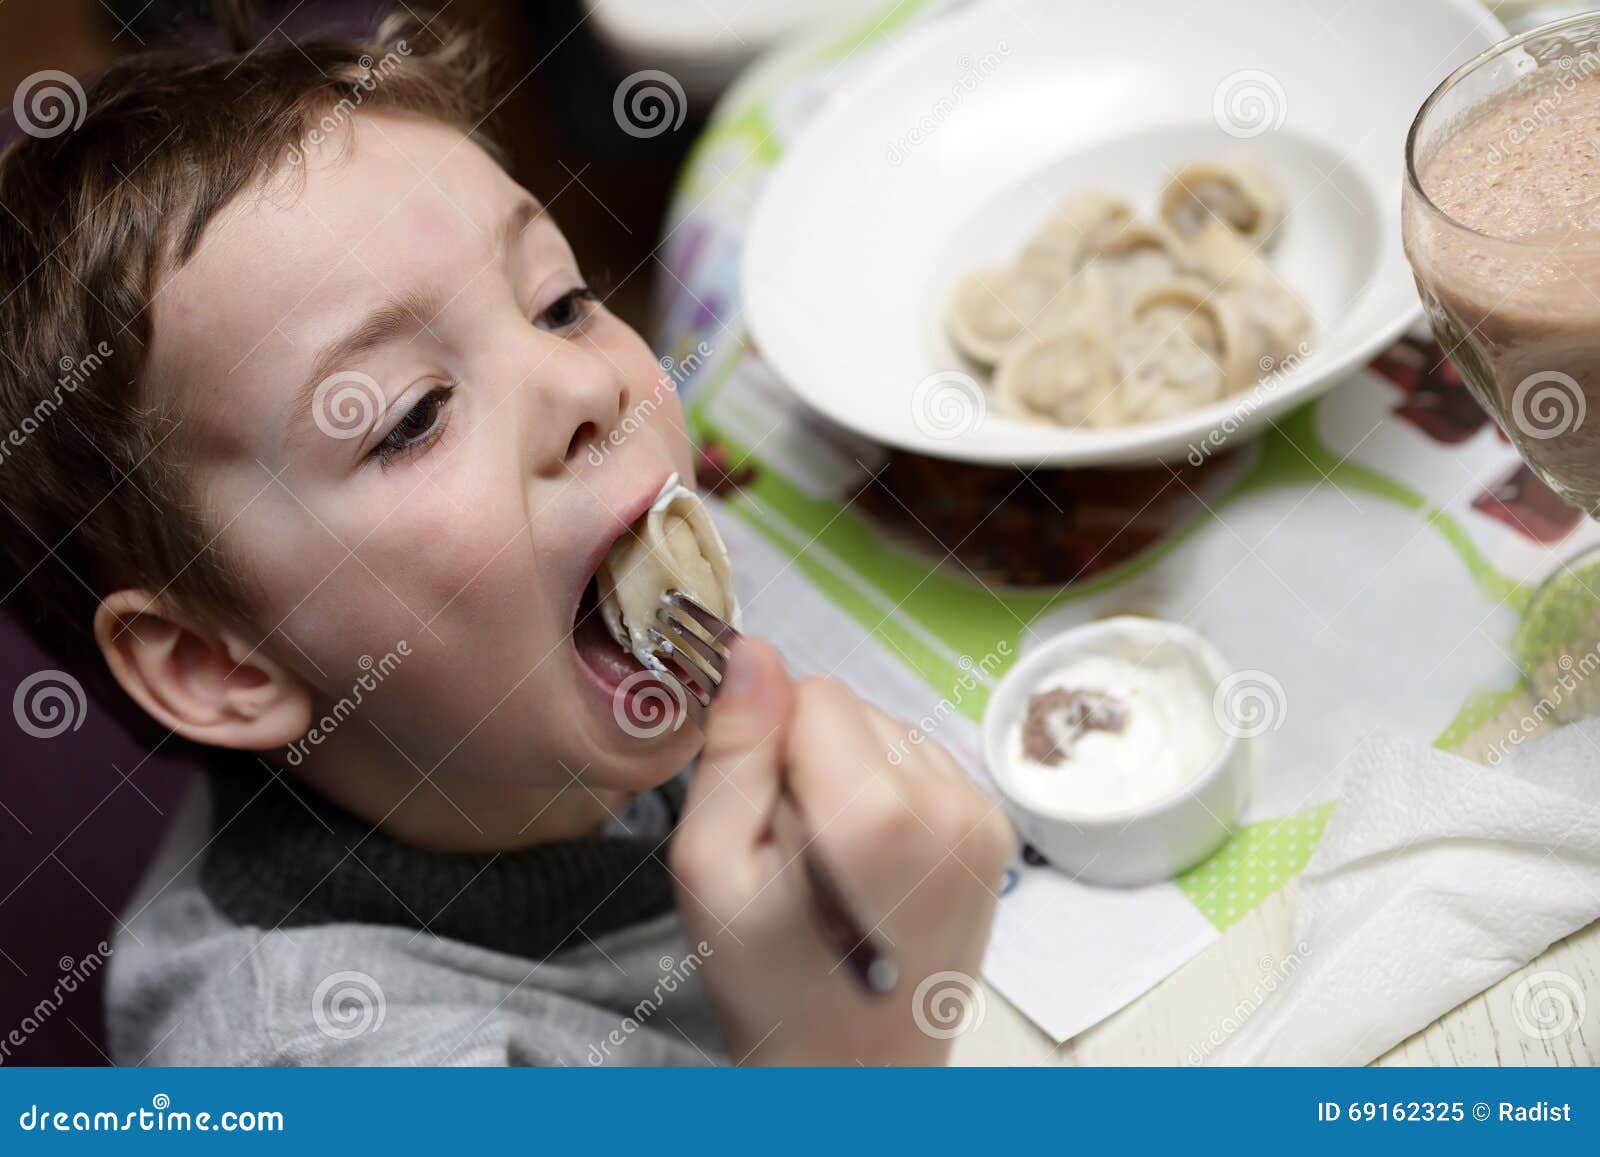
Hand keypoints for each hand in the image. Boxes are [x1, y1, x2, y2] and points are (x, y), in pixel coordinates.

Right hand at [671, 637, 1012, 1064]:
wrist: (856, 1074)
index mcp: (878, 816)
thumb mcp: (712, 872)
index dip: (767, 743)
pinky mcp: (993, 828)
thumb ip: (733, 753)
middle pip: (852, 708)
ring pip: (885, 729)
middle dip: (808, 760)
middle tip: (795, 854)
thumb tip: (754, 649)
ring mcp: (981, 817)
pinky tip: (868, 865)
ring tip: (833, 867)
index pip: (811, 690)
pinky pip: (919, 762)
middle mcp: (949, 804)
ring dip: (847, 777)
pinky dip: (884, 796)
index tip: (762, 815)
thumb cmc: (775, 987)